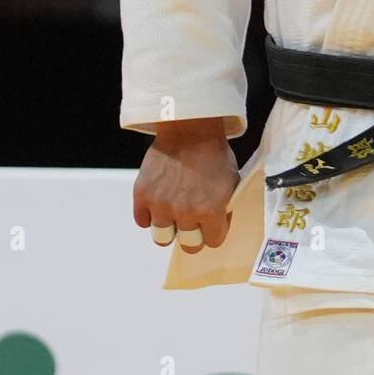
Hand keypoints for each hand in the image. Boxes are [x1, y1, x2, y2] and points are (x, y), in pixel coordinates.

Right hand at [133, 118, 239, 253]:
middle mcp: (184, 213)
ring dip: (170, 227)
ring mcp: (161, 205)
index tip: (213, 222)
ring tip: (174, 214)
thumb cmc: (213, 153)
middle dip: (194, 235)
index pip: (213, 242)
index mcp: (210, 210)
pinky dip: (149, 214)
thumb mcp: (231, 181)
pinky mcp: (142, 195)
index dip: (215, 231)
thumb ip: (224, 207)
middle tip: (194, 222)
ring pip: (162, 238)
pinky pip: (142, 220)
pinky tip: (159, 203)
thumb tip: (218, 224)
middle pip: (189, 246)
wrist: (190, 128)